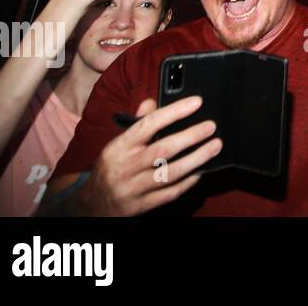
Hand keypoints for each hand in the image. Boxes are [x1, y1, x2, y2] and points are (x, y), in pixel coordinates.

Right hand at [77, 96, 221, 215]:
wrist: (91, 205)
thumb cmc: (111, 167)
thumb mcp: (117, 144)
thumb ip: (137, 123)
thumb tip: (152, 101)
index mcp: (119, 147)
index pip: (148, 125)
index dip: (174, 112)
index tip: (196, 102)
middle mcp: (125, 167)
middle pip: (163, 150)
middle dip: (191, 137)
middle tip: (211, 127)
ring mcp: (133, 188)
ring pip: (170, 173)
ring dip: (197, 159)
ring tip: (215, 146)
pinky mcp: (141, 206)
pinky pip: (170, 193)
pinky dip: (188, 182)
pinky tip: (201, 171)